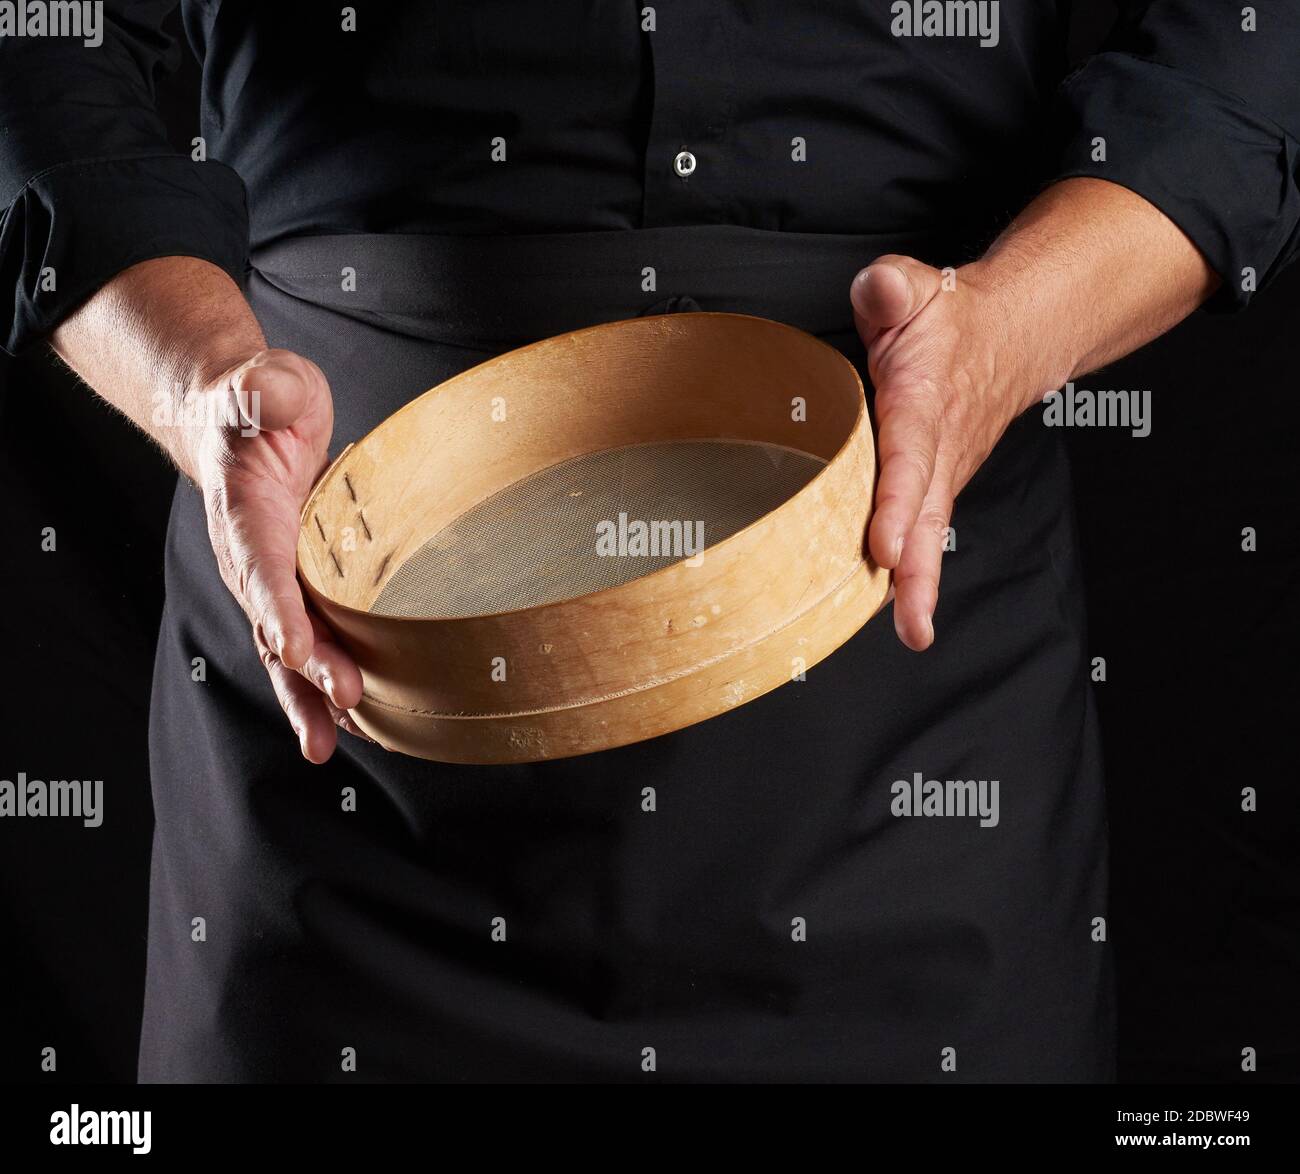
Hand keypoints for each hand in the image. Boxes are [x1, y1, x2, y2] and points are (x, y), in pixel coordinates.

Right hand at [187, 349, 367, 761]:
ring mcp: (275, 577)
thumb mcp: (267, 382)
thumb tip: (274, 395)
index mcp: (244, 513)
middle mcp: (253, 557)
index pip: (259, 567)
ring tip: (329, 744)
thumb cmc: (259, 401)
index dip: (277, 609)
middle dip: (305, 673)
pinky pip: (311, 639)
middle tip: (341, 708)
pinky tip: (354, 717)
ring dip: (308, 697)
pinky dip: (325, 680)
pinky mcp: (299, 585)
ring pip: (287, 648)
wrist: (246, 420)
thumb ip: (266, 390)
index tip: (294, 649)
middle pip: (273, 625)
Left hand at [850, 257, 1049, 651]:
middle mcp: (939, 447)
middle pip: (928, 516)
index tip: (884, 545)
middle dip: (919, 572)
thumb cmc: (950, 320)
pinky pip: (927, 534)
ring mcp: (944, 472)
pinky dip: (916, 575)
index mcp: (923, 402)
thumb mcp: (918, 287)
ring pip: (931, 533)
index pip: (908, 456)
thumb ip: (892, 289)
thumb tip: (878, 290)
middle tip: (912, 624)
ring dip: (920, 585)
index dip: (896, 503)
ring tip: (912, 633)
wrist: (1010, 335)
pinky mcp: (940, 485)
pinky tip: (901, 612)